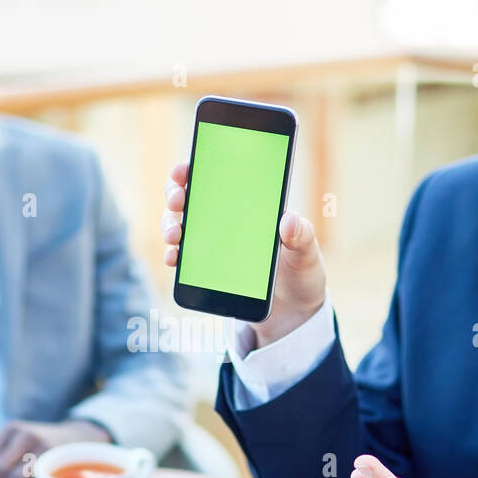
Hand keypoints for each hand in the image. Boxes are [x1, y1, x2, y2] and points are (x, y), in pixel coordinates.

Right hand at [160, 161, 326, 346]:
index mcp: (251, 205)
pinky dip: (175, 255)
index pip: (218, 176)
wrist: (295, 310)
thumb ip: (301, 235)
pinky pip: (184, 257)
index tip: (185, 170)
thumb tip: (287, 220)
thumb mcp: (307, 252)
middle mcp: (227, 219)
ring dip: (170, 225)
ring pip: (181, 224)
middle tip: (177, 201)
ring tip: (173, 236)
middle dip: (176, 194)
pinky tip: (174, 259)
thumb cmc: (302, 272)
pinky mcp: (207, 268)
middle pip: (191, 196)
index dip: (196, 167)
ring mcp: (214, 243)